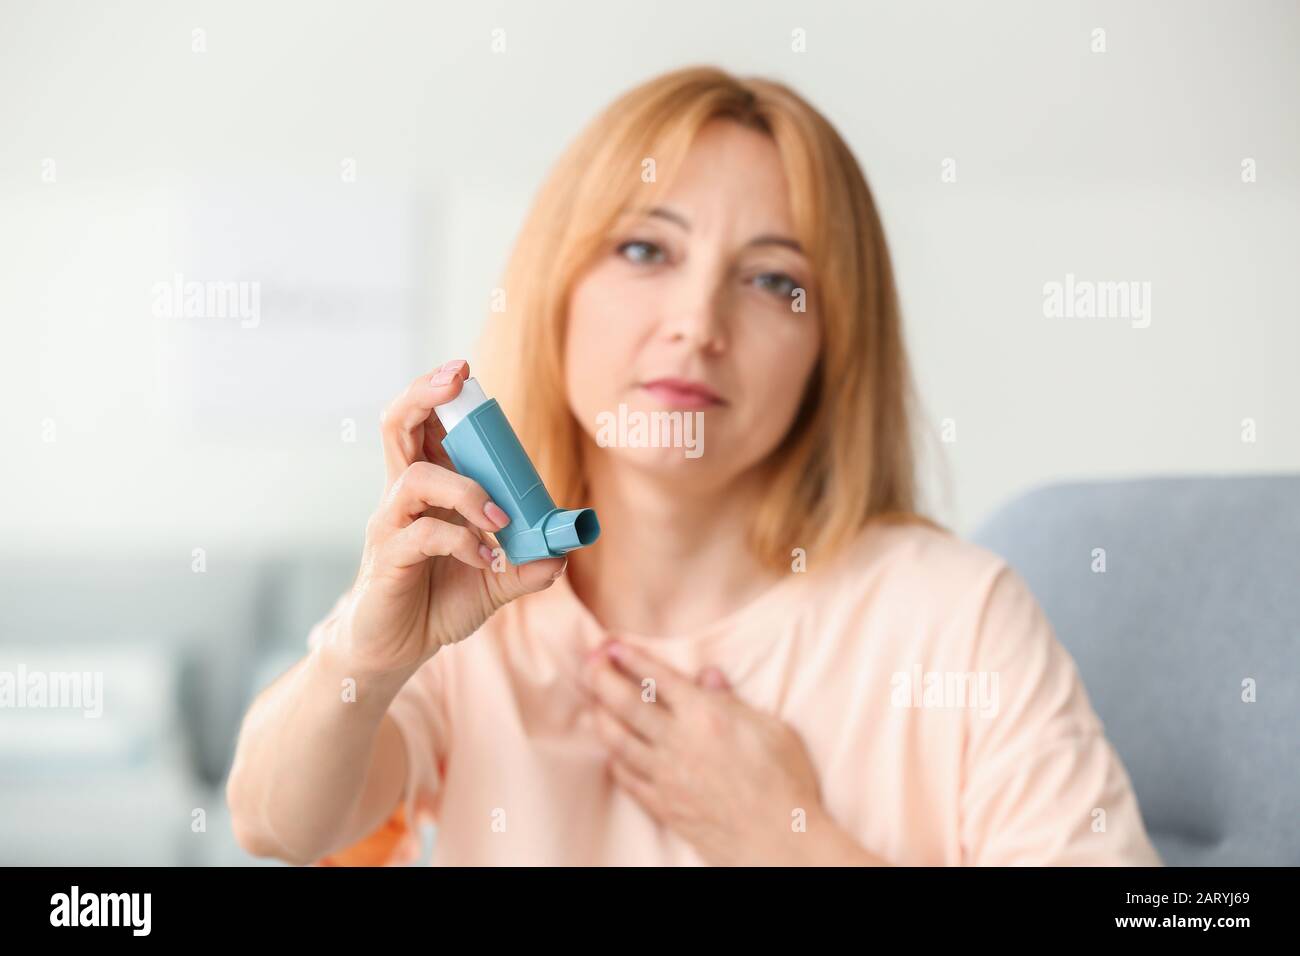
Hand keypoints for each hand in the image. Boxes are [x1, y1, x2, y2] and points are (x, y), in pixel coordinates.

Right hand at [331, 359, 565, 677]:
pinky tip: (486, 561)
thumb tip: (563, 553)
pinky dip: (462, 542)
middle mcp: (401, 496)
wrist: (395, 650)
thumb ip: (527, 566)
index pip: (423, 425)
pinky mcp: (387, 559)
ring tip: (500, 522)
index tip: (465, 372)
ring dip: (467, 491)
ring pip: (415, 478)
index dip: (437, 394)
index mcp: (426, 488)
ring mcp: (390, 525)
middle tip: (458, 378)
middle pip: (396, 425)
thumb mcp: (495, 582)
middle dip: (423, 393)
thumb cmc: (436, 603)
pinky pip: (422, 534)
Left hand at [581, 639, 847, 865]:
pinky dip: (615, 761)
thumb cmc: (784, 781)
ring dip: (600, 717)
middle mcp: (678, 741)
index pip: (658, 678)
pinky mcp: (664, 805)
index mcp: (705, 715)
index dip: (632, 658)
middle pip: (626, 703)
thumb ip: (732, 701)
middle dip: (602, 679)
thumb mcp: (770, 728)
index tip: (613, 646)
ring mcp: (667, 775)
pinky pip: (627, 778)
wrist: (780, 838)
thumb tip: (708, 676)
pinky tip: (612, 752)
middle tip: (589, 664)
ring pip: (618, 740)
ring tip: (593, 703)